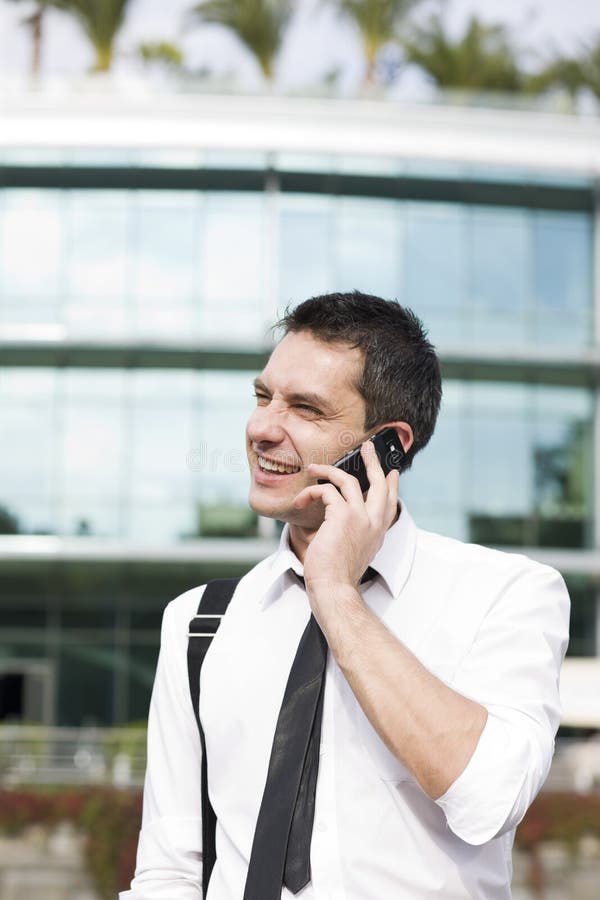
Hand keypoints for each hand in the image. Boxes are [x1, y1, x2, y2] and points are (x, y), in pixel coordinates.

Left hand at [292, 440, 398, 603]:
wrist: (335, 588)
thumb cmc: (337, 576)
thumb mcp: (353, 552)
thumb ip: (354, 535)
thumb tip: (338, 521)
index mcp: (377, 532)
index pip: (390, 503)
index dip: (391, 485)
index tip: (390, 473)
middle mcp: (373, 522)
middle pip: (379, 483)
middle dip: (373, 462)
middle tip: (367, 447)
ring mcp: (361, 517)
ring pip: (349, 480)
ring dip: (329, 470)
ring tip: (314, 468)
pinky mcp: (343, 515)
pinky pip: (327, 491)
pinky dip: (312, 492)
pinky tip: (302, 500)